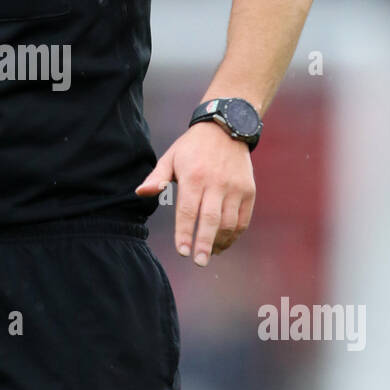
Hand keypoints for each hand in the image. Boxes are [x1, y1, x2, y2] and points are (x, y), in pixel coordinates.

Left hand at [135, 121, 255, 265]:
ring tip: (209, 253)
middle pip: (210, 220)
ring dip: (220, 242)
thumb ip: (156, 177)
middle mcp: (216, 183)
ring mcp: (235, 187)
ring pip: (229, 223)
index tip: (182, 251)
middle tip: (199, 262)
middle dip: (204, 244)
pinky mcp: (249, 190)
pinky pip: (243, 219)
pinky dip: (235, 234)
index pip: (188, 211)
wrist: (227, 128)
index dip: (185, 233)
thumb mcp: (171, 157)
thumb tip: (140, 193)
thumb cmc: (193, 147)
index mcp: (194, 177)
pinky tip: (224, 242)